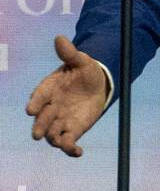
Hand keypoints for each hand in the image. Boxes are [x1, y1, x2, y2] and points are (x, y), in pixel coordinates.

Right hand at [26, 35, 108, 157]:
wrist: (97, 84)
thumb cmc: (85, 71)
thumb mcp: (81, 60)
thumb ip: (70, 53)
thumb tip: (60, 38)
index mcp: (49, 89)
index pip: (39, 96)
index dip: (35, 102)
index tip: (31, 109)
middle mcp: (51, 107)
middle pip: (42, 119)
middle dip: (40, 126)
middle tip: (38, 134)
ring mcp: (60, 120)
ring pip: (53, 133)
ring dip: (55, 140)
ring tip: (63, 144)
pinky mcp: (72, 130)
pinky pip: (68, 142)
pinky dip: (70, 149)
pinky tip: (77, 152)